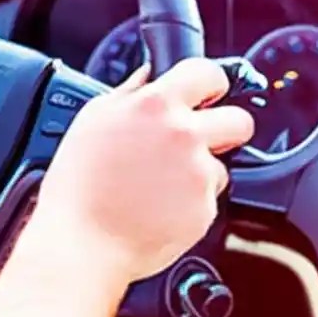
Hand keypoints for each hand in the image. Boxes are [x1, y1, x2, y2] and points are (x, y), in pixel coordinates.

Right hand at [31, 59, 254, 282]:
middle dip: (226, 128)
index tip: (206, 94)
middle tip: (202, 140)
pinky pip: (210, 198)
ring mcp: (197, 172)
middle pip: (239, 120)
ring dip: (202, 171)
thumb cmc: (78, 186)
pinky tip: (161, 206)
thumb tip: (147, 75)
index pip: (208, 73)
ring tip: (163, 184)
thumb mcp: (93, 121)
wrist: (81, 243)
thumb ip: (128, 92)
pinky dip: (192, 203)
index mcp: (154, 104)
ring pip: (224, 164)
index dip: (210, 84)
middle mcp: (183, 134)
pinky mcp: (205, 208)